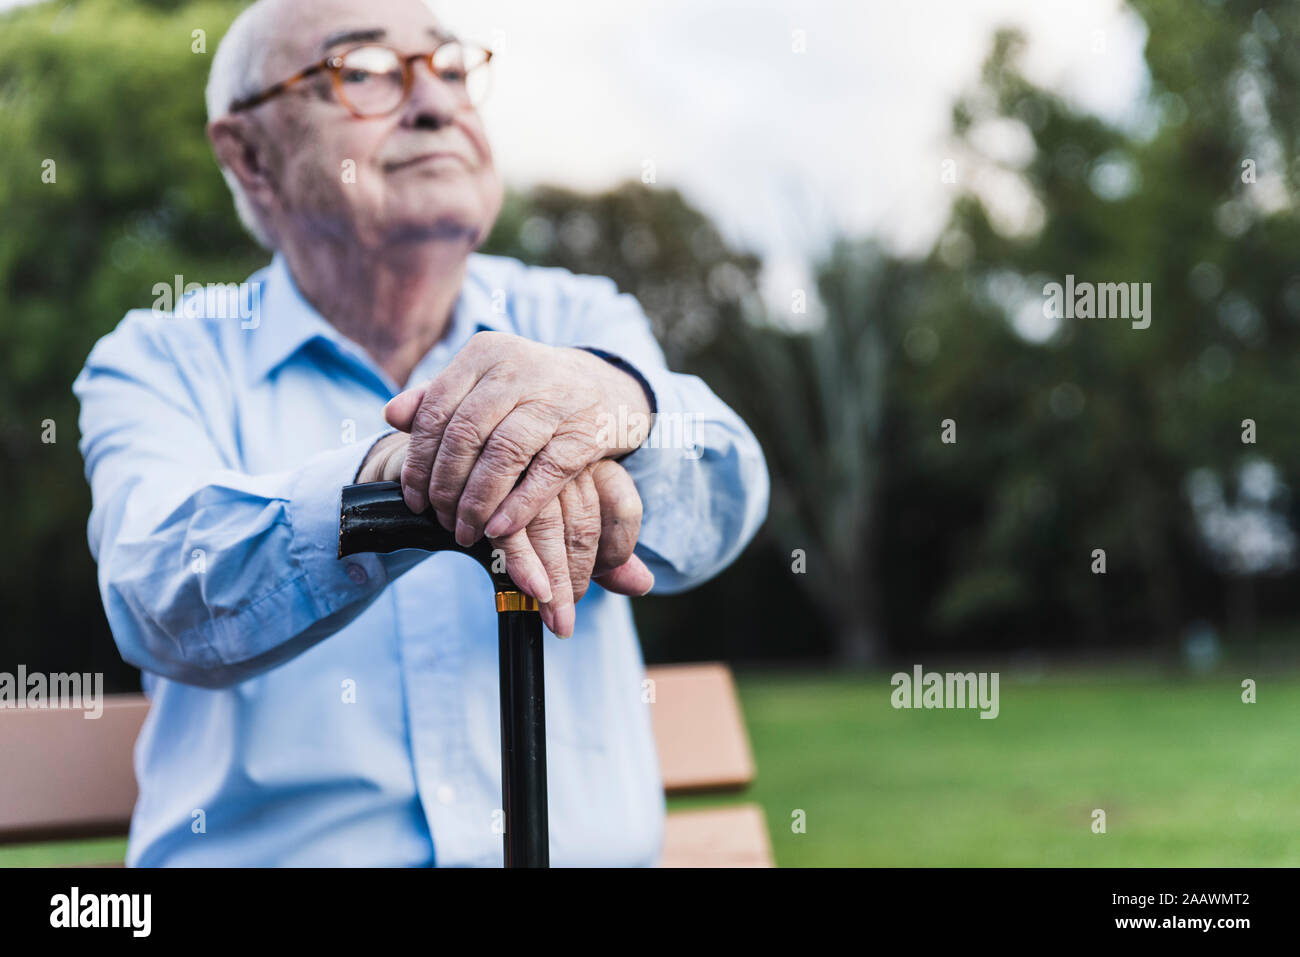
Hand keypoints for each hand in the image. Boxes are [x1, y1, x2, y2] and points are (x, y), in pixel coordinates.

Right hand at [357, 434, 653, 635]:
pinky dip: (519, 564)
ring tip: (547, 609)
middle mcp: (561, 457)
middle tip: (564, 619)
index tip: (601, 580)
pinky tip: (527, 585)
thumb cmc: (517, 499)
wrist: (448, 459)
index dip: (617, 552)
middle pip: (585, 525)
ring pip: (550, 528)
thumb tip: (643, 585)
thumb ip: (607, 554)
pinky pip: (511, 529)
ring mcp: (526, 466)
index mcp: (590, 459)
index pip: (624, 506)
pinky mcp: (488, 481)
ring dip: (549, 578)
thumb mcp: (569, 524)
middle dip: (576, 580)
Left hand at [382, 331, 651, 546]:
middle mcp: (519, 370)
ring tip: (465, 531)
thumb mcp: (485, 383)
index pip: (436, 410)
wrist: (607, 387)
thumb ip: (438, 398)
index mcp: (485, 354)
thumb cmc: (532, 392)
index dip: (419, 460)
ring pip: (504, 454)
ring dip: (478, 501)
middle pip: (466, 434)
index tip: (413, 499)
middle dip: (446, 486)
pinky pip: (547, 473)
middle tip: (440, 520)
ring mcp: (557, 399)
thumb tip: (391, 415)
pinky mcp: (587, 431)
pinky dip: (519, 505)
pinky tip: (499, 529)